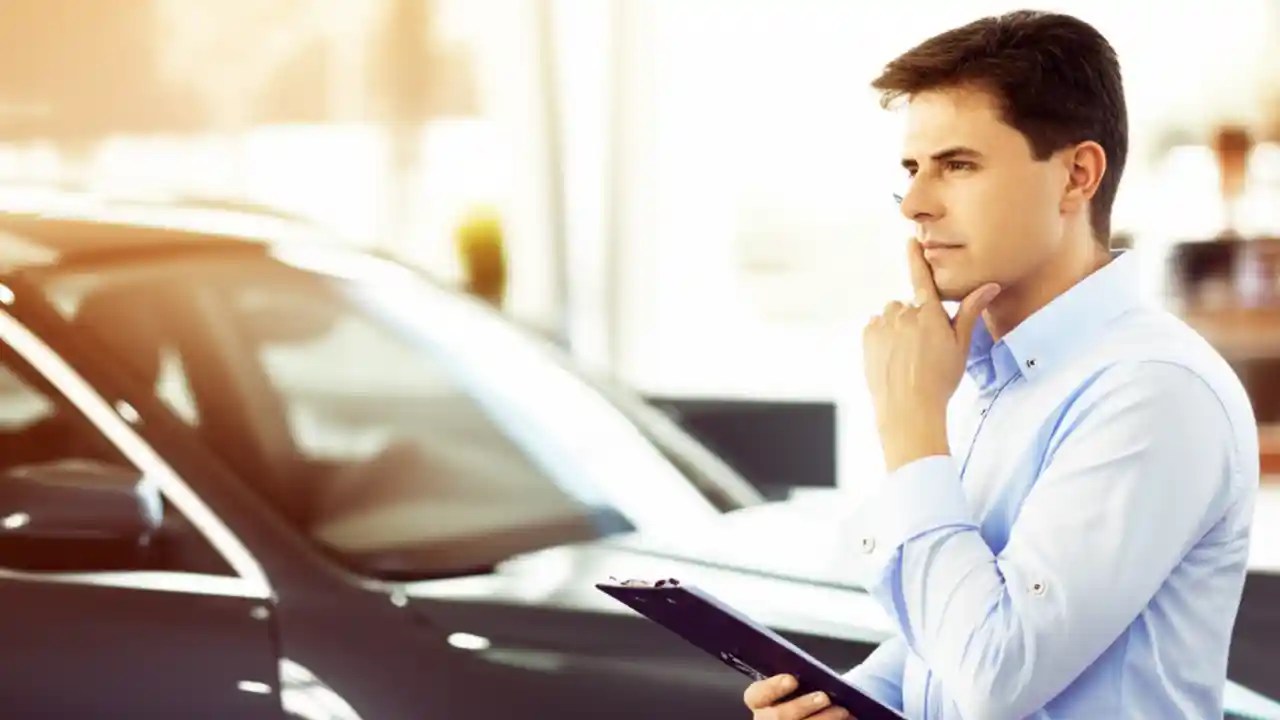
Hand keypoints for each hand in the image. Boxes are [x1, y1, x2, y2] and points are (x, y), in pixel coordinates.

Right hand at [743, 674, 852, 718]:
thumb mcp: (796, 689)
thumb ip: (801, 683)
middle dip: (801, 706)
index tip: (791, 679)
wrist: (807, 713)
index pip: (756, 695)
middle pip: (777, 717)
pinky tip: (849, 719)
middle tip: (823, 697)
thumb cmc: (803, 699)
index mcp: (760, 703)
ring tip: (842, 711)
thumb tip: (818, 677)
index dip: (772, 688)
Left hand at [862, 240, 1000, 470]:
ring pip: (890, 315)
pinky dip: (881, 336)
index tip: (910, 241)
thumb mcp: (961, 346)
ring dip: (896, 326)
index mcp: (929, 313)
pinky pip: (875, 326)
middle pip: (909, 304)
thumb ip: (970, 312)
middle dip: (915, 317)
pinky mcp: (867, 336)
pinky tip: (891, 356)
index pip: (922, 278)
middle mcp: (903, 313)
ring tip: (906, 354)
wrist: (908, 409)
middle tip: (923, 346)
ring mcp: (882, 324)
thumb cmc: (940, 380)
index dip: (916, 258)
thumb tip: (991, 285)